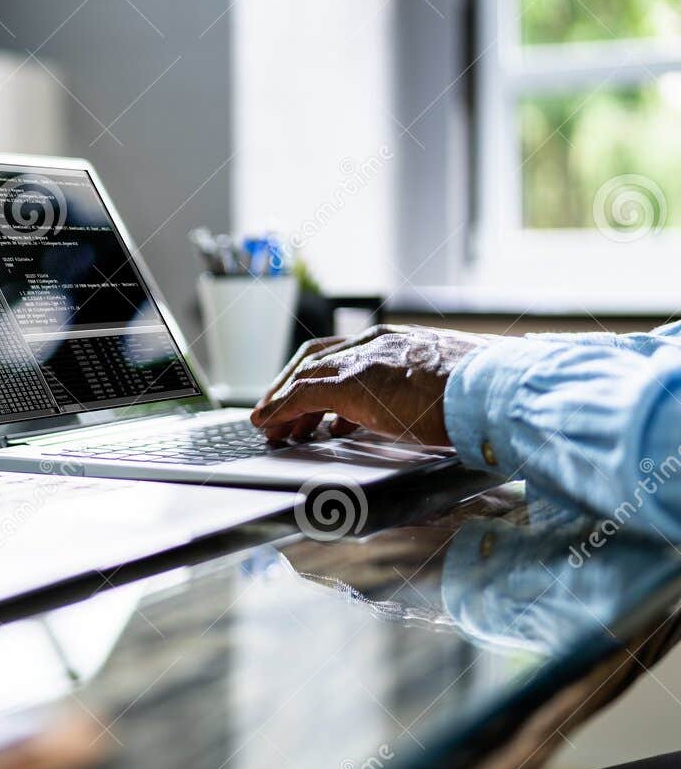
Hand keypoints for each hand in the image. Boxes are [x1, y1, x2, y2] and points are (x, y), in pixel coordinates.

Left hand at [249, 325, 495, 445]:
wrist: (498, 390)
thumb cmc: (486, 392)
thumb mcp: (444, 385)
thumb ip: (419, 391)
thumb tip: (412, 411)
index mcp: (397, 340)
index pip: (343, 351)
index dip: (316, 375)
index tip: (304, 400)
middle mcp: (375, 342)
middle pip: (314, 359)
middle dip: (289, 387)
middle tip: (276, 414)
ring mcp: (363, 360)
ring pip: (304, 376)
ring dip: (280, 403)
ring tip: (270, 428)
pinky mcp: (353, 383)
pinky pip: (302, 395)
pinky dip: (280, 410)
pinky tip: (271, 426)